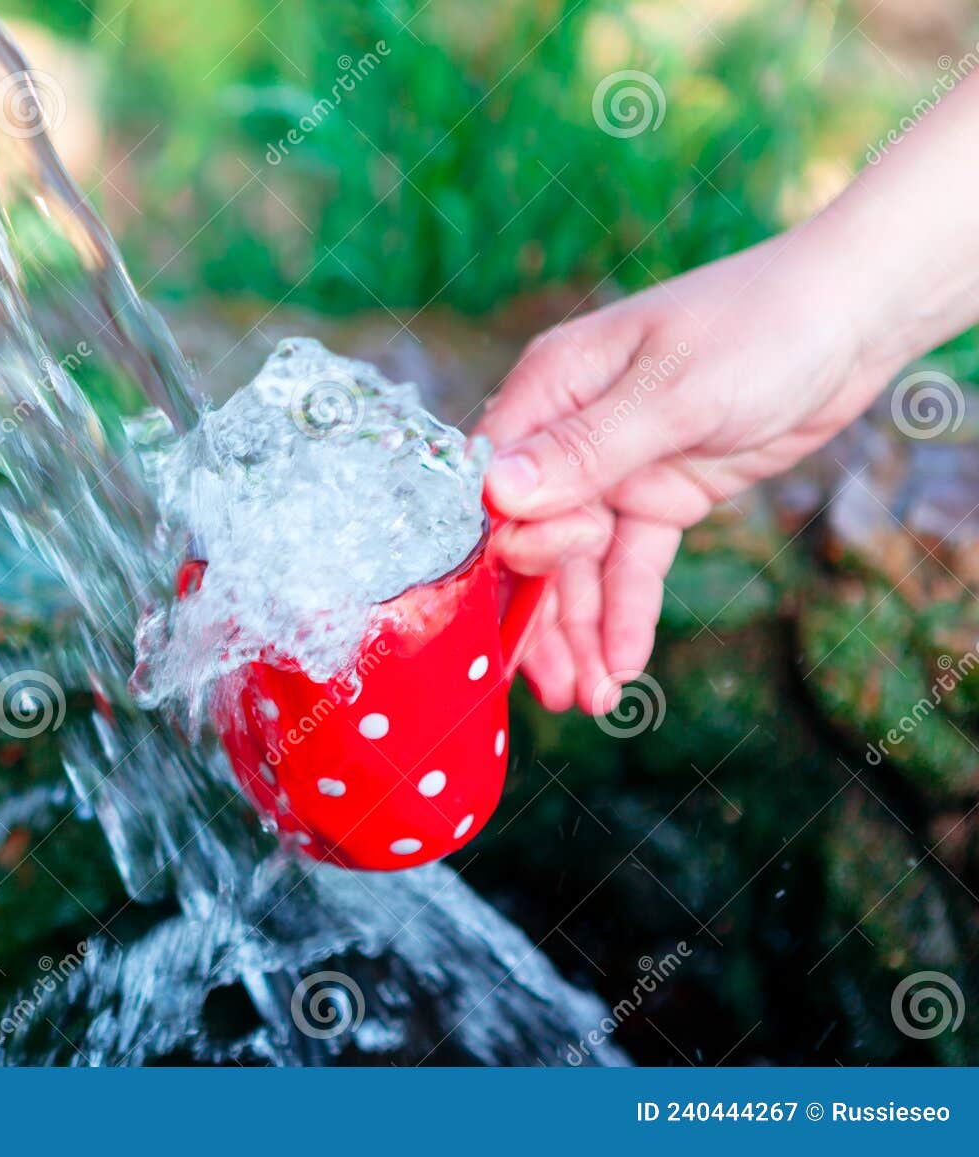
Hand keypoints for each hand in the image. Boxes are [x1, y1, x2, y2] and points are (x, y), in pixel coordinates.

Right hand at [476, 234, 897, 713]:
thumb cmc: (761, 326)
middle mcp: (568, 433)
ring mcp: (613, 470)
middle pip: (531, 539)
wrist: (853, 321)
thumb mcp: (673, 393)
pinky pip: (631, 565)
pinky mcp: (659, 497)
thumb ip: (586, 450)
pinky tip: (625, 663)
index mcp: (549, 389)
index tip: (516, 613)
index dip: (501, 554)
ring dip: (583, 630)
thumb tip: (497, 495)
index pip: (492, 486)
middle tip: (561, 688)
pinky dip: (627, 612)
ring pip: (580, 565)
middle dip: (542, 615)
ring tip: (593, 698)